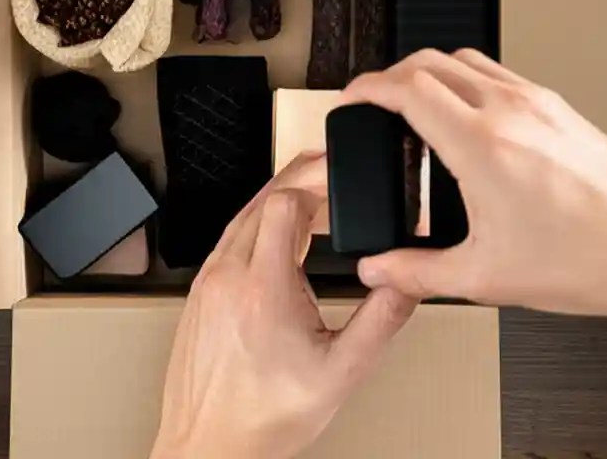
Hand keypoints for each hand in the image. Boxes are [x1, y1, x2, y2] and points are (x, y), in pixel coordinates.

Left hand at [151, 153, 417, 458]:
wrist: (211, 448)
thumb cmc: (263, 419)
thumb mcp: (341, 373)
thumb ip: (381, 320)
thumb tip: (408, 282)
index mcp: (263, 289)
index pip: (284, 201)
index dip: (318, 183)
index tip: (343, 188)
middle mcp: (227, 277)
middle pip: (262, 198)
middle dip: (302, 180)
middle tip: (334, 176)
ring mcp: (207, 283)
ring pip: (241, 216)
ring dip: (279, 200)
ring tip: (315, 202)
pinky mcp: (198, 294)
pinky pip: (228, 240)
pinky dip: (257, 226)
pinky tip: (280, 240)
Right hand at [344, 49, 606, 318]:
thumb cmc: (592, 258)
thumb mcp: (488, 277)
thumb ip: (418, 272)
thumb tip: (381, 270)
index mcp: (483, 144)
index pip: (407, 88)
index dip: (367, 88)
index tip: (350, 99)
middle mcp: (511, 111)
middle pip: (432, 61)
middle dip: (392, 76)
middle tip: (374, 101)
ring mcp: (541, 104)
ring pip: (468, 61)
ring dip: (432, 74)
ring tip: (416, 108)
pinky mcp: (562, 110)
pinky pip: (501, 76)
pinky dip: (469, 84)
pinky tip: (470, 124)